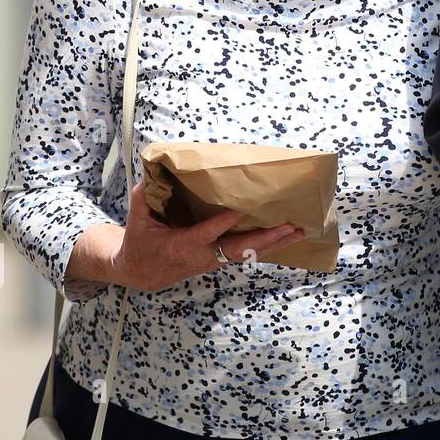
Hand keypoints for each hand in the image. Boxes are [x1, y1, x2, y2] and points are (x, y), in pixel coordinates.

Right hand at [109, 181, 304, 291]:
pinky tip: (289, 237)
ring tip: (300, 231)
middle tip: (290, 226)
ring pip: (248, 253)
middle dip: (266, 238)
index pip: (206, 233)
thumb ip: (146, 193)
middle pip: (239, 248)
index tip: (239, 211)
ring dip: (275, 243)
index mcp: (182, 244)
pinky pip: (248, 253)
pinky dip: (269, 246)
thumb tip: (155, 166)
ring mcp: (214, 260)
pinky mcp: (220, 260)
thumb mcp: (138, 218)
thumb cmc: (141, 241)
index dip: (222, 223)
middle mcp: (203, 255)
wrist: (142, 273)